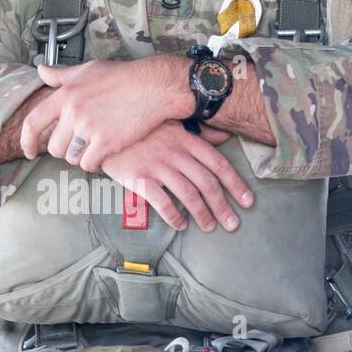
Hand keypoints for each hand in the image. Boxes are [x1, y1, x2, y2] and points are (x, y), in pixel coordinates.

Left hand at [20, 56, 188, 170]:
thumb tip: (41, 71)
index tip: (28, 151)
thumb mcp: (87, 70)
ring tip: (95, 146)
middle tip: (81, 143)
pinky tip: (104, 154)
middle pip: (55, 146)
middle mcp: (73, 112)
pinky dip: (94, 163)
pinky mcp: (106, 142)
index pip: (34, 122)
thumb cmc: (122, 76)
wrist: (153, 86)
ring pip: (72, 157)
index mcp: (65, 94)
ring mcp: (89, 128)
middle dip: (65, 149)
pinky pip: (88, 164)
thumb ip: (61, 75)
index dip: (27, 140)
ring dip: (81, 156)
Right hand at [100, 120, 254, 232]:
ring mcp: (156, 165)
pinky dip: (174, 216)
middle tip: (233, 224)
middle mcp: (175, 152)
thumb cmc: (140, 128)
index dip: (236, 184)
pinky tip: (181, 225)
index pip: (218, 164)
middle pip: (207, 183)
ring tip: (210, 227)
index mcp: (186, 139)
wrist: (103, 128)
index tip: (248, 201)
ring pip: (188, 194)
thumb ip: (199, 133)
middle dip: (223, 206)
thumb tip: (224, 138)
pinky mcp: (138, 178)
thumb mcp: (172, 124)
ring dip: (202, 214)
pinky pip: (162, 202)